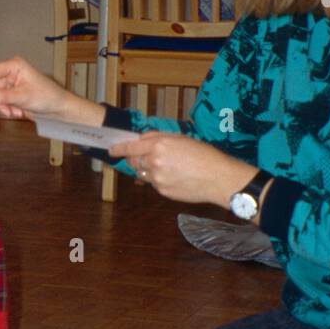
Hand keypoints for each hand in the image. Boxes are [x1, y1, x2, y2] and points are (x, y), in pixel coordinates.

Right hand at [0, 56, 76, 120]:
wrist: (59, 109)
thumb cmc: (47, 96)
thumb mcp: (23, 96)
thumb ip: (3, 96)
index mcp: (14, 66)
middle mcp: (11, 74)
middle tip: (9, 109)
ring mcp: (11, 86)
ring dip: (4, 108)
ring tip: (17, 111)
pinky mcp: (12, 97)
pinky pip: (1, 105)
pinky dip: (8, 111)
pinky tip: (19, 112)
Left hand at [107, 132, 257, 208]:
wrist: (218, 178)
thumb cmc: (204, 155)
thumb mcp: (181, 138)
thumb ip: (158, 137)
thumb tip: (141, 139)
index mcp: (159, 146)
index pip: (130, 147)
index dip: (118, 149)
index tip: (112, 150)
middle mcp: (154, 162)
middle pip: (133, 161)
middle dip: (135, 159)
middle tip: (148, 157)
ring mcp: (157, 178)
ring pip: (142, 173)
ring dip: (148, 169)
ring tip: (169, 167)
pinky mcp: (162, 191)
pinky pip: (153, 184)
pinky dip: (159, 179)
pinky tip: (176, 177)